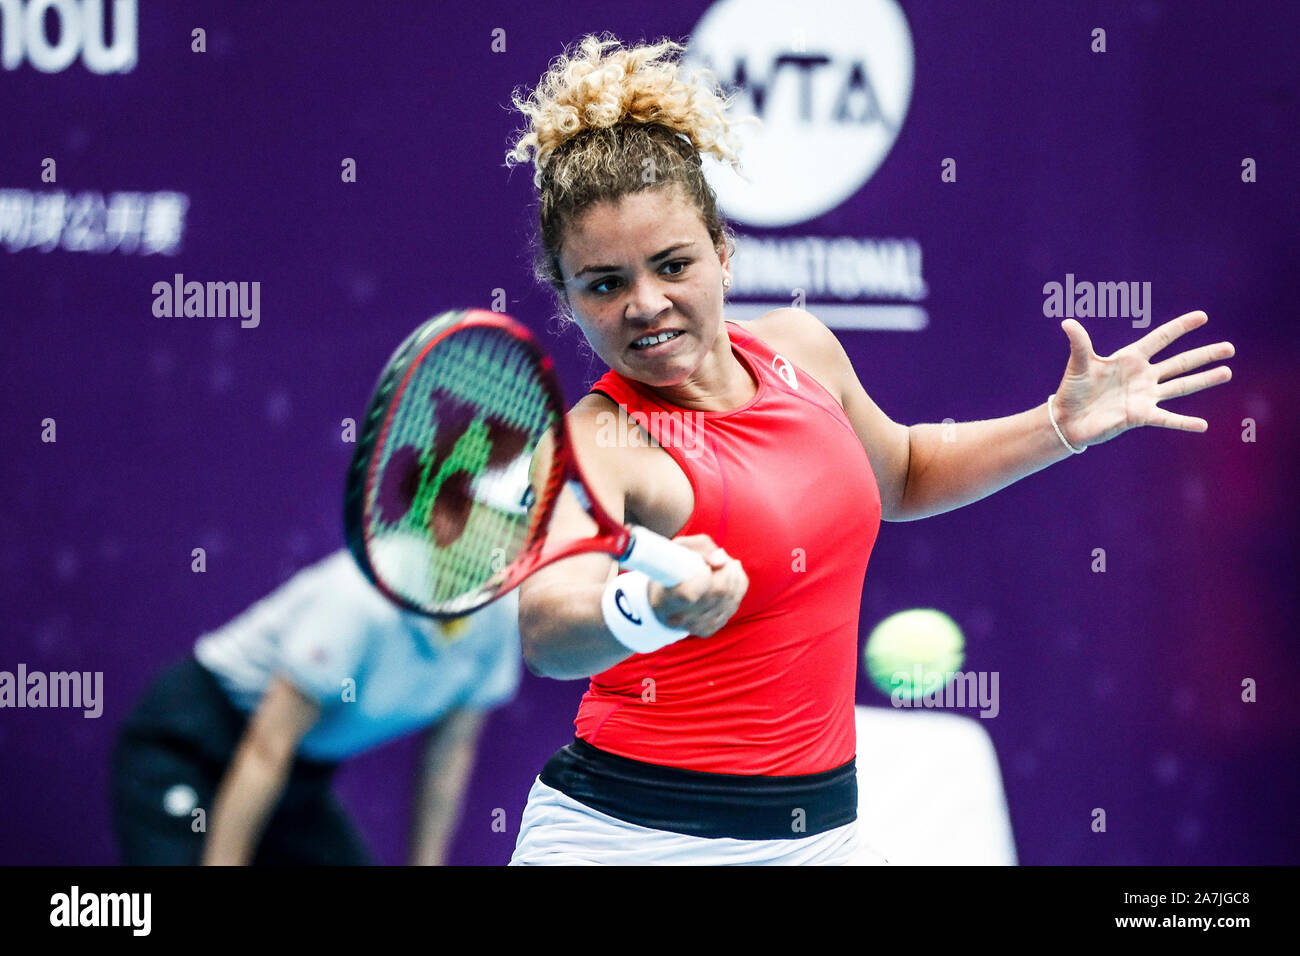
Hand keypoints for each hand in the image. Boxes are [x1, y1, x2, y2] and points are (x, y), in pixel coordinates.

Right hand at [647, 534, 747, 636]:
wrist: (662, 602)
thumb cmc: (670, 570)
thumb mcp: (677, 549)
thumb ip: (700, 548)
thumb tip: (722, 559)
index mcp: (665, 598)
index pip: (688, 594)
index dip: (704, 576)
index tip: (708, 565)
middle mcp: (679, 618)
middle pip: (718, 593)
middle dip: (727, 571)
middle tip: (725, 560)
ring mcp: (695, 626)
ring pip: (730, 599)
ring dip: (734, 578)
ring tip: (728, 566)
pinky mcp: (709, 629)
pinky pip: (734, 605)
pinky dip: (737, 589)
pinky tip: (730, 579)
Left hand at [1053, 311, 1233, 447]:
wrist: (1067, 419)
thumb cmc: (1073, 389)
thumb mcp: (1079, 364)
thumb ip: (1080, 343)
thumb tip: (1067, 322)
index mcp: (1130, 358)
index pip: (1161, 338)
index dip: (1180, 327)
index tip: (1203, 316)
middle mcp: (1143, 376)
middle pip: (1180, 362)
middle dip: (1204, 355)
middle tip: (1230, 347)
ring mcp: (1145, 396)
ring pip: (1181, 386)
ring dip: (1204, 380)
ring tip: (1227, 372)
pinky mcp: (1140, 416)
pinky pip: (1167, 419)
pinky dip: (1184, 422)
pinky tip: (1203, 425)